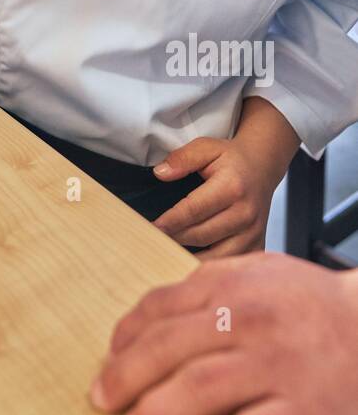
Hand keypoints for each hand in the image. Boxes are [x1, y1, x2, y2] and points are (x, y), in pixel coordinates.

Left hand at [90, 254, 357, 414]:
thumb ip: (208, 286)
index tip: (110, 358)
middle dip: (126, 376)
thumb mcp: (260, 274)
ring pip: (197, 389)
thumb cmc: (312, 307)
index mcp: (234, 284)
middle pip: (168, 349)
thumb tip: (148, 319)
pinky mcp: (301, 414)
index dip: (126, 336)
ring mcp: (276, 368)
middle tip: (104, 398)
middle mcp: (251, 321)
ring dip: (155, 413)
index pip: (161, 307)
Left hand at [151, 136, 275, 257]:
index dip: (170, 220)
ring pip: (215, 256)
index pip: (194, 210)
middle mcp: (246, 214)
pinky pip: (230, 263)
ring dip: (190, 257)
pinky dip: (211, 266)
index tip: (151, 228)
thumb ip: (183, 158)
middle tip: (153, 241)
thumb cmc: (230, 159)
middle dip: (174, 239)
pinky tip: (191, 263)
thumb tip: (160, 173)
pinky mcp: (257, 245)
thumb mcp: (206, 148)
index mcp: (232, 188)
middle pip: (201, 235)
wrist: (262, 167)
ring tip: (168, 254)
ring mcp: (254, 233)